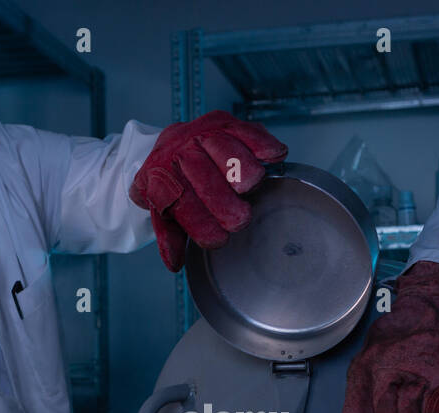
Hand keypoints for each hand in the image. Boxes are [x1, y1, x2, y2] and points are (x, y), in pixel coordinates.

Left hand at [130, 110, 287, 270]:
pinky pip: (248, 132)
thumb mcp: (164, 210)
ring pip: (232, 157)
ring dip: (245, 177)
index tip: (219, 239)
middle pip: (210, 184)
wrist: (169, 145)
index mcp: (162, 177)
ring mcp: (203, 134)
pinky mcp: (225, 121)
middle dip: (228, 209)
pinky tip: (275, 157)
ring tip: (247, 189)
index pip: (184, 205)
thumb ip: (169, 236)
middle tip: (238, 221)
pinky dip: (265, 145)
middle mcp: (181, 152)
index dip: (204, 227)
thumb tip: (174, 264)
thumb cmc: (173, 184)